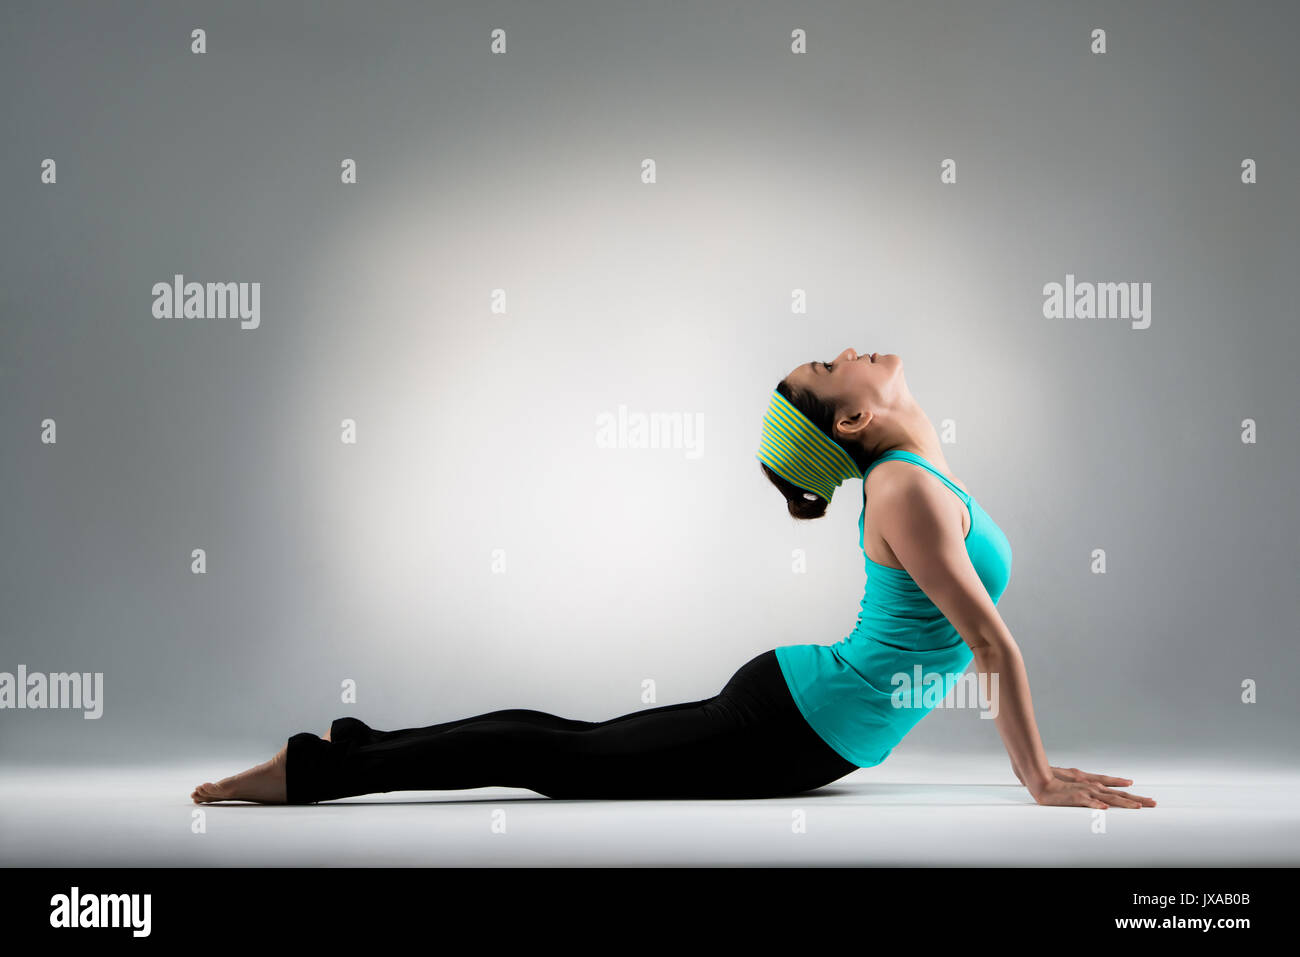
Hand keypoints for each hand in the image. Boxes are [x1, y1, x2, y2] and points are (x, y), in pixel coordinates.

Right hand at [1025, 766, 1156, 808]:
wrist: (1040, 779)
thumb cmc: (1056, 781)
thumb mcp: (1075, 782)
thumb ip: (1088, 788)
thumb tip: (1102, 801)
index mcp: (1093, 784)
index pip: (1116, 788)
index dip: (1131, 792)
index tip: (1144, 797)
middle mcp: (1093, 786)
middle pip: (1119, 794)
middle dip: (1137, 799)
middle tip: (1153, 803)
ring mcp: (1086, 791)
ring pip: (1109, 798)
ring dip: (1124, 803)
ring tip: (1137, 807)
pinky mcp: (1075, 797)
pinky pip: (1089, 803)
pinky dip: (1097, 805)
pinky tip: (1106, 809)